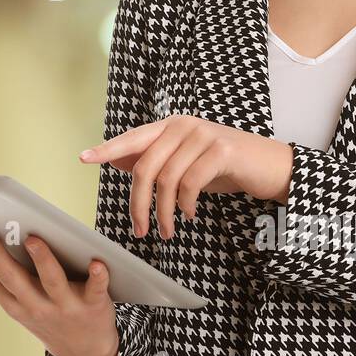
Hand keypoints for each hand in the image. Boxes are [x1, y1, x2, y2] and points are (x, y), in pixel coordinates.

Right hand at [0, 221, 118, 355]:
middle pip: (11, 276)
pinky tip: (97, 263)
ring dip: (42, 261)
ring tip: (31, 239)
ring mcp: (63, 306)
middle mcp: (34, 304)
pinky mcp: (93, 305)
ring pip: (52, 282)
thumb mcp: (12, 301)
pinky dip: (98, 278)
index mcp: (12, 301)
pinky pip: (96, 290)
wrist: (85, 352)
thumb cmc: (45, 315)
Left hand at [78, 115, 293, 238]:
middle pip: (144, 166)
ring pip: (166, 179)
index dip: (107, 149)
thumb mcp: (186, 164)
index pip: (132, 138)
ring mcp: (202, 135)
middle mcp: (183, 125)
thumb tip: (119, 162)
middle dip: (137, 203)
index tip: (84, 158)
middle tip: (139, 230)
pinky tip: (189, 215)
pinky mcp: (221, 150)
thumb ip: (157, 160)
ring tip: (167, 231)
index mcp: (170, 126)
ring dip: (163, 212)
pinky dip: (185, 205)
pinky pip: (190, 183)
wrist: (272, 166)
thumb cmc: (225, 167)